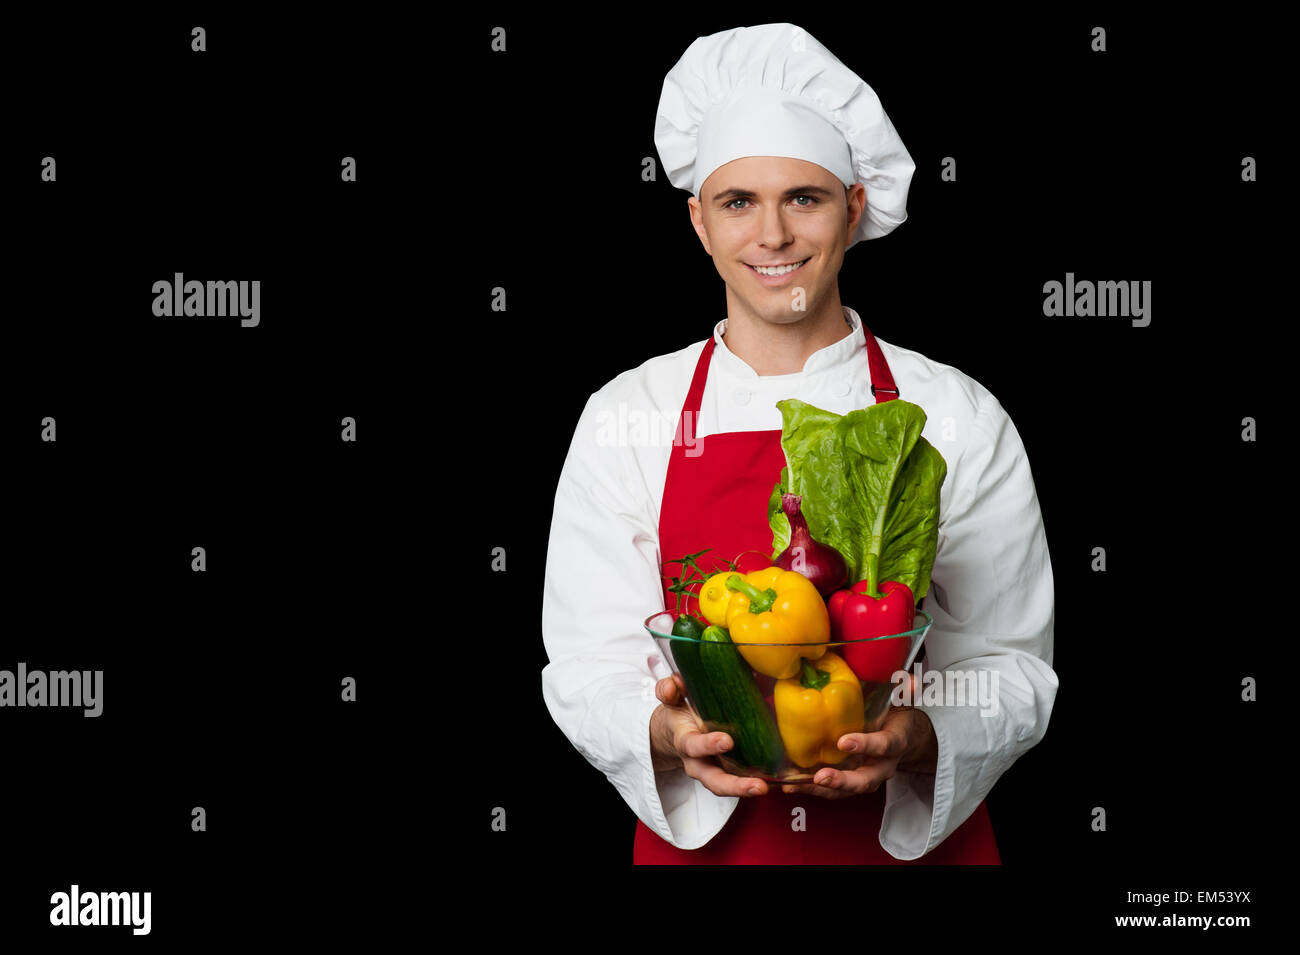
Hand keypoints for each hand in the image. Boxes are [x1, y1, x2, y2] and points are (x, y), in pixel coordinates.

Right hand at [650, 674, 768, 797]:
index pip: (693, 745)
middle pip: (713, 779)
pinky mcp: (728, 773)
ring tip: (764, 787)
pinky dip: (755, 785)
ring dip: (745, 789)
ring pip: (725, 786)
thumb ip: (669, 690)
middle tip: (756, 783)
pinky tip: (776, 781)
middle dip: (733, 784)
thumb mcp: (671, 700)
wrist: (673, 735)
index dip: (708, 745)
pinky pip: (740, 782)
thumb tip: (675, 683)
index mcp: (684, 741)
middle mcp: (698, 762)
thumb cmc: (679, 715)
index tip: (726, 741)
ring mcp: (713, 771)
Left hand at [781, 679, 935, 798]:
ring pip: (846, 790)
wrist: (901, 736)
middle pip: (865, 780)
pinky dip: (811, 789)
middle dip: (843, 781)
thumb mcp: (902, 699)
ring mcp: (865, 776)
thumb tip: (910, 679)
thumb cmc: (896, 714)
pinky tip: (790, 784)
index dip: (866, 745)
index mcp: (895, 742)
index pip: (884, 745)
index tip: (843, 742)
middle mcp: (882, 766)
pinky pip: (832, 789)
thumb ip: (905, 689)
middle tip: (821, 777)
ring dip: (822, 790)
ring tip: (797, 785)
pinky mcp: (849, 780)